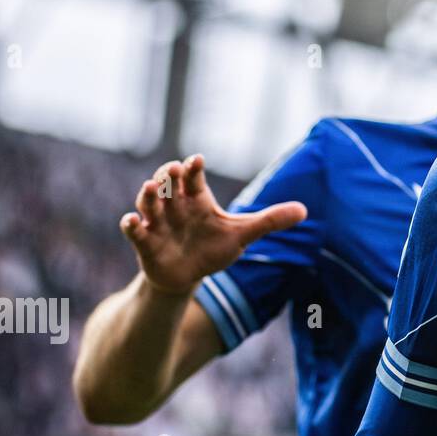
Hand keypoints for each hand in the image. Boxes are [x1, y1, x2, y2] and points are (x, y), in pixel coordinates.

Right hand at [120, 154, 306, 295]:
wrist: (190, 275)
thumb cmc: (214, 247)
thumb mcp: (242, 234)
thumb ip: (270, 220)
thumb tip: (305, 210)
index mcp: (197, 198)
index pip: (194, 178)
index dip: (193, 168)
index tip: (197, 160)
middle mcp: (175, 206)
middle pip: (168, 184)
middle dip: (168, 176)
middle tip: (173, 170)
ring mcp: (158, 223)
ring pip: (149, 203)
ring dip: (149, 195)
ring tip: (151, 187)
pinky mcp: (145, 243)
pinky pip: (134, 232)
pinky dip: (131, 225)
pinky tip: (131, 220)